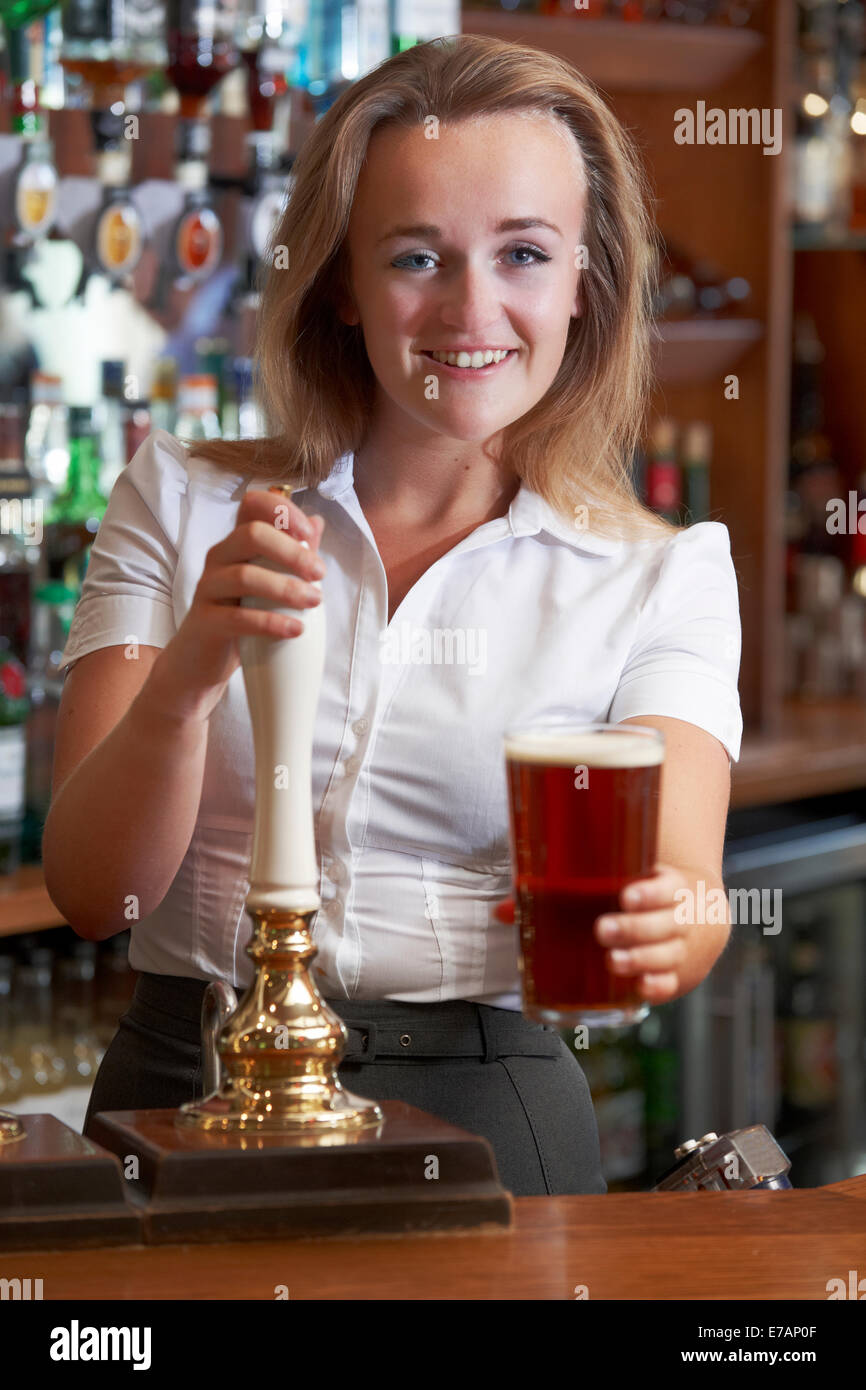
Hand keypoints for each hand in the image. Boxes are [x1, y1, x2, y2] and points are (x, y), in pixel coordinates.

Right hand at [147, 489, 326, 723]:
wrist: (200, 662)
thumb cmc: (240, 617)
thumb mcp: (269, 582)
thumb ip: (291, 554)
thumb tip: (318, 522)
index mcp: (236, 543)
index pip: (252, 505)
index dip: (282, 510)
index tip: (309, 533)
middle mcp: (219, 558)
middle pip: (251, 534)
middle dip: (292, 552)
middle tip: (319, 574)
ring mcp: (208, 589)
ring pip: (244, 576)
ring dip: (286, 588)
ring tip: (313, 602)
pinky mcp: (205, 622)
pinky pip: (237, 618)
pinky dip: (271, 623)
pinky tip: (295, 630)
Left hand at [494, 862, 689, 1004]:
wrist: (700, 915)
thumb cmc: (642, 896)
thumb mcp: (620, 882)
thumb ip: (566, 892)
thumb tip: (502, 912)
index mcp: (670, 886)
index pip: (666, 887)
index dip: (649, 892)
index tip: (626, 896)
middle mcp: (681, 918)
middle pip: (664, 924)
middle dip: (634, 929)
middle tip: (602, 930)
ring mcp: (681, 949)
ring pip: (666, 955)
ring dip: (640, 959)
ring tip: (612, 962)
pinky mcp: (677, 976)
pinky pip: (671, 983)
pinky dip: (657, 986)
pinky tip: (640, 989)